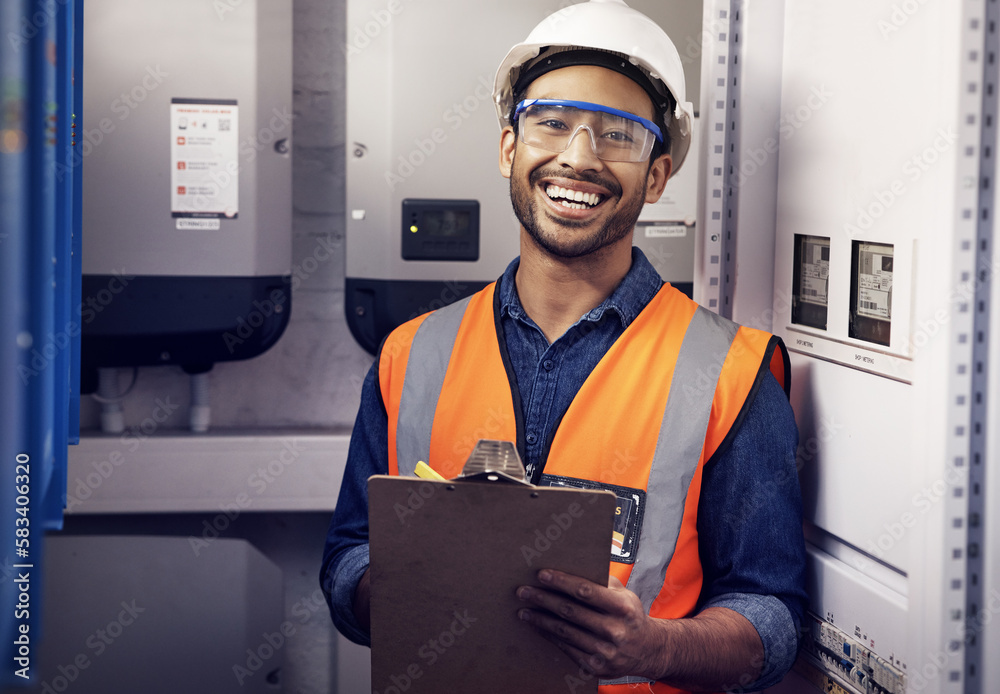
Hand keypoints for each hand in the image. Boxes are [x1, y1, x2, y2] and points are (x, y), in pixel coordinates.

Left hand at [516, 569, 667, 680]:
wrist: (648, 650)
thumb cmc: (630, 616)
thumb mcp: (625, 594)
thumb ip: (602, 582)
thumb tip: (572, 565)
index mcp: (622, 607)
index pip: (586, 591)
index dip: (561, 582)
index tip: (542, 575)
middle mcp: (614, 629)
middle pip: (570, 611)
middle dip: (543, 599)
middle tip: (524, 591)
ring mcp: (605, 650)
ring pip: (564, 631)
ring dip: (540, 619)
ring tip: (524, 610)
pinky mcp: (596, 665)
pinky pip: (566, 648)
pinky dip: (549, 636)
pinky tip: (538, 626)